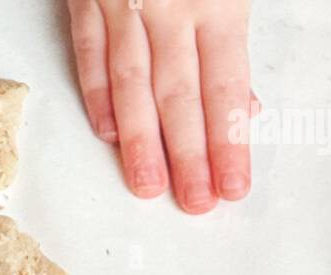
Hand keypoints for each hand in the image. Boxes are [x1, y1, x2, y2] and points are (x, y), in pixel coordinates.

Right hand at [67, 0, 252, 210]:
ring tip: (148, 184)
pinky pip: (90, 51)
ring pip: (131, 83)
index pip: (224, 88)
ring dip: (139, 141)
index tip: (230, 184)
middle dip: (187, 157)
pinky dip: (97, 94)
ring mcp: (122, 1)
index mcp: (217, 0)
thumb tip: (240, 105)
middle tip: (194, 200)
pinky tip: (108, 134)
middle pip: (178, 96)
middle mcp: (169, 5)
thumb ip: (230, 38)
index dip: (227, 142)